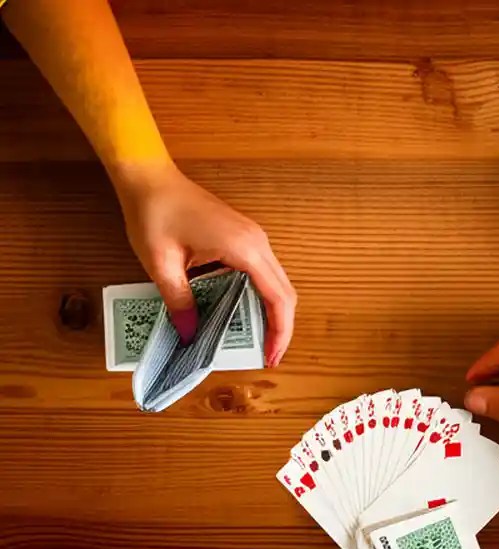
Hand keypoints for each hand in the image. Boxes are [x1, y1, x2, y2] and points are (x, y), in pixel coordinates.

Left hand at [112, 160, 296, 364]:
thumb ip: (180, 302)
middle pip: (285, 292)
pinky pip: (262, 272)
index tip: (270, 357)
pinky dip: (259, 296)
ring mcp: (254, 238)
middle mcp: (258, 243)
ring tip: (254, 338)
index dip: (279, 331)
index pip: (277, 298)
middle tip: (266, 356)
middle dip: (280, 327)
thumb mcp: (161, 264)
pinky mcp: (245, 237)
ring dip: (271, 312)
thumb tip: (191, 335)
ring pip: (277, 283)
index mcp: (244, 249)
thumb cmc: (155, 214)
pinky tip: (240, 312)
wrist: (150, 177)